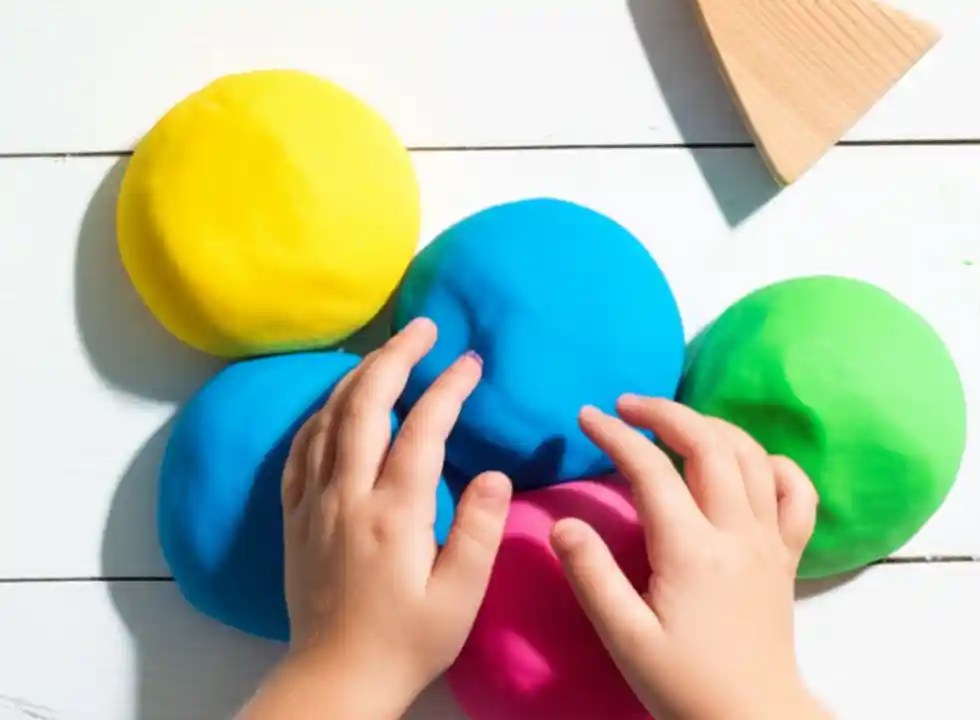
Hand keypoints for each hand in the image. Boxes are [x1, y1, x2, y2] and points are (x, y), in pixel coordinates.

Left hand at [240, 319, 512, 719]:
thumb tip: (491, 473)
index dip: (448, 388)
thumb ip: (477, 531)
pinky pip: (301, 448)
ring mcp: (314, 504)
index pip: (422, 429)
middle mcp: (347, 497)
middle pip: (365, 405)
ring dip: (359, 376)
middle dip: (396, 357)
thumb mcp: (460, 597)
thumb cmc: (408, 641)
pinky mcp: (294, 517)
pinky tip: (338, 402)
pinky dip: (322, 413)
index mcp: (394, 514)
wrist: (336, 680)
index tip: (472, 361)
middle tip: (425, 327)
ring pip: (328, 418)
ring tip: (389, 351)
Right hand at [551, 395, 828, 719]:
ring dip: (711, 426)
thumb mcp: (625, 638)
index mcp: (691, 550)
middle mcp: (736, 532)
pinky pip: (796, 494)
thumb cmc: (683, 684)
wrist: (752, 718)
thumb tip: (564, 523)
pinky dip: (774, 465)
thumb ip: (592, 576)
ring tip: (674, 423)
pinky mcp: (787, 557)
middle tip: (625, 405)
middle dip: (665, 412)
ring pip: (751, 456)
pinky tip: (749, 462)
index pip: (651, 469)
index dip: (615, 435)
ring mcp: (769, 541)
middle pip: (708, 444)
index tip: (584, 417)